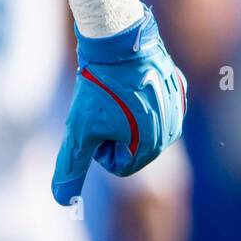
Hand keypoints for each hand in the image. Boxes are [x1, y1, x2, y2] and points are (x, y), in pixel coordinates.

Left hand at [52, 6, 186, 204]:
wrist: (116, 40)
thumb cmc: (96, 87)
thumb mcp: (78, 130)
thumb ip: (72, 167)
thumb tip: (62, 200)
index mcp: (154, 145)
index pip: (120, 166)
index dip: (99, 148)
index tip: (94, 123)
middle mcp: (173, 129)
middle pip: (132, 147)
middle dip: (112, 132)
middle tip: (102, 106)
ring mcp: (177, 106)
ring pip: (140, 125)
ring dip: (122, 114)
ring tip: (113, 92)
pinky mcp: (175, 85)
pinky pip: (149, 102)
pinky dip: (134, 95)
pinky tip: (126, 81)